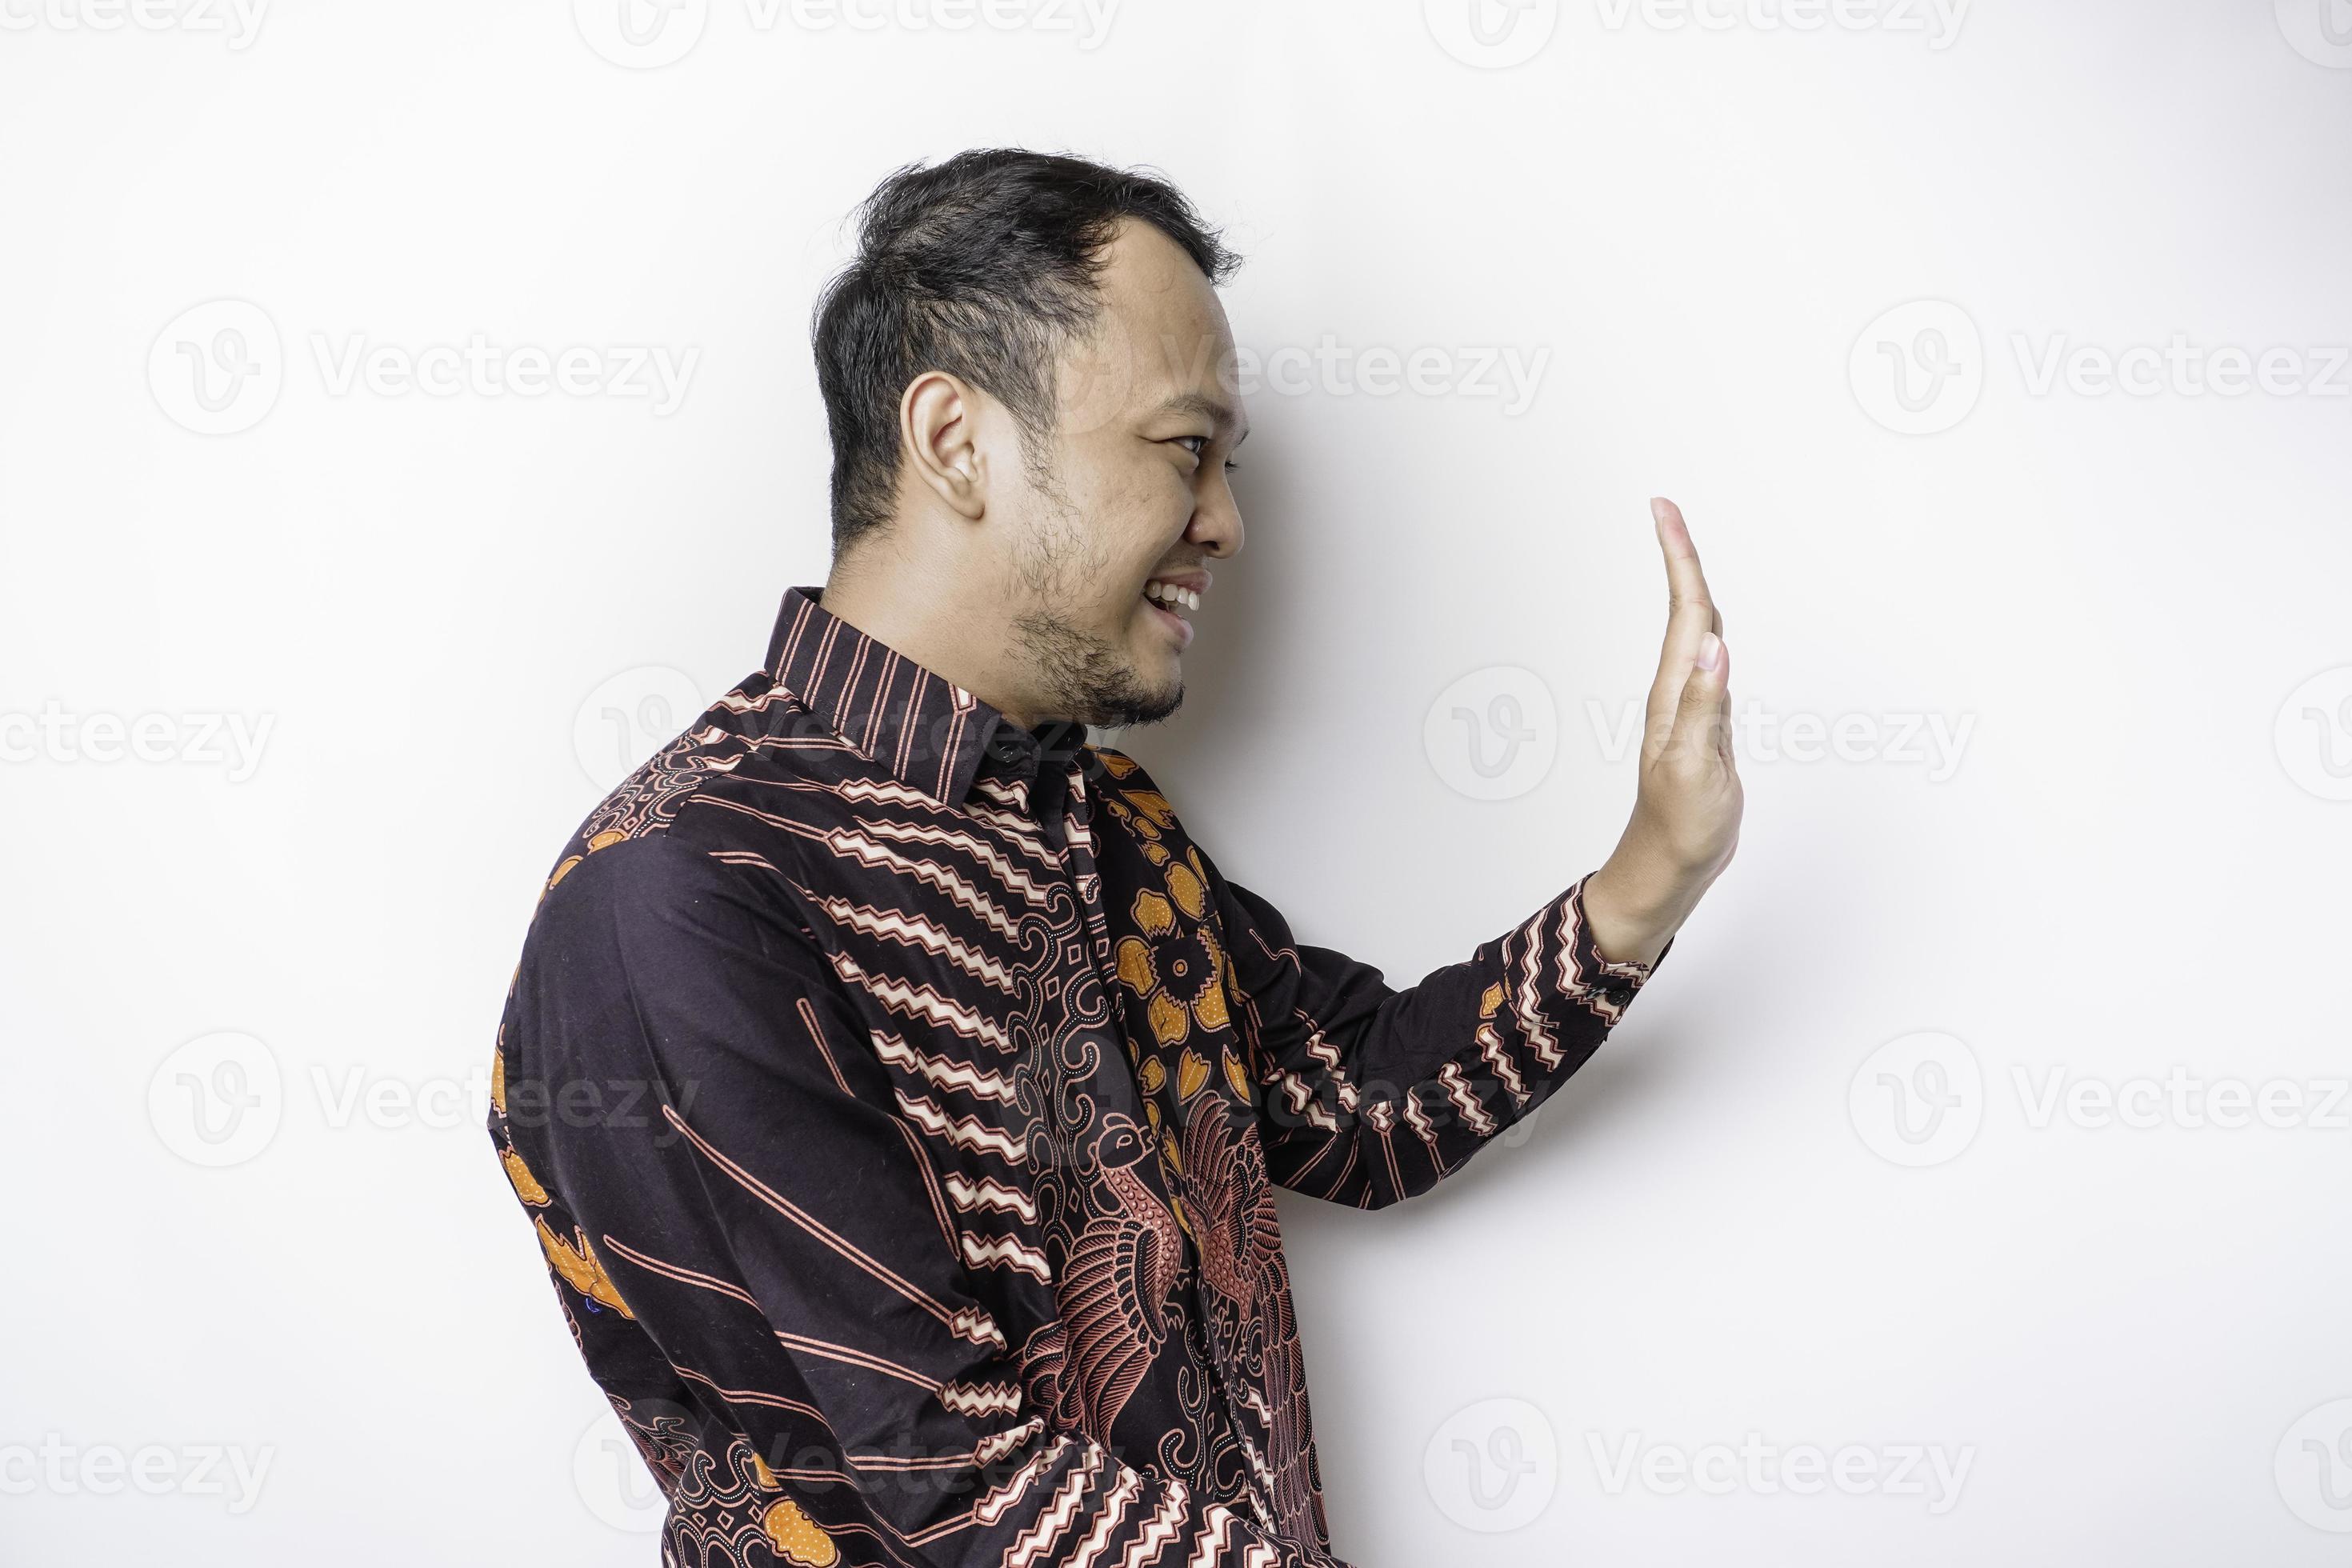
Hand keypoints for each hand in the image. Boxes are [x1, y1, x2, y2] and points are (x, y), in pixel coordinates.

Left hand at [1582, 497, 1743, 966]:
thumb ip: (1704, 708)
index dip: (1678, 559)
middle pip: (1686, 612)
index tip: (1664, 511)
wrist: (1670, 868)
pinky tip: (1711, 630)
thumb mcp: (1695, 769)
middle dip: (1680, 559)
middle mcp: (1678, 692)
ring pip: (1696, 636)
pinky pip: (1709, 667)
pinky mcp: (1706, 727)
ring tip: (1684, 549)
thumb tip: (1714, 647)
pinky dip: (1711, 635)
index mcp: (1675, 695)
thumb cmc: (1679, 828)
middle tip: (1668, 511)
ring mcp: (1691, 709)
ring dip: (1692, 589)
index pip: (1683, 614)